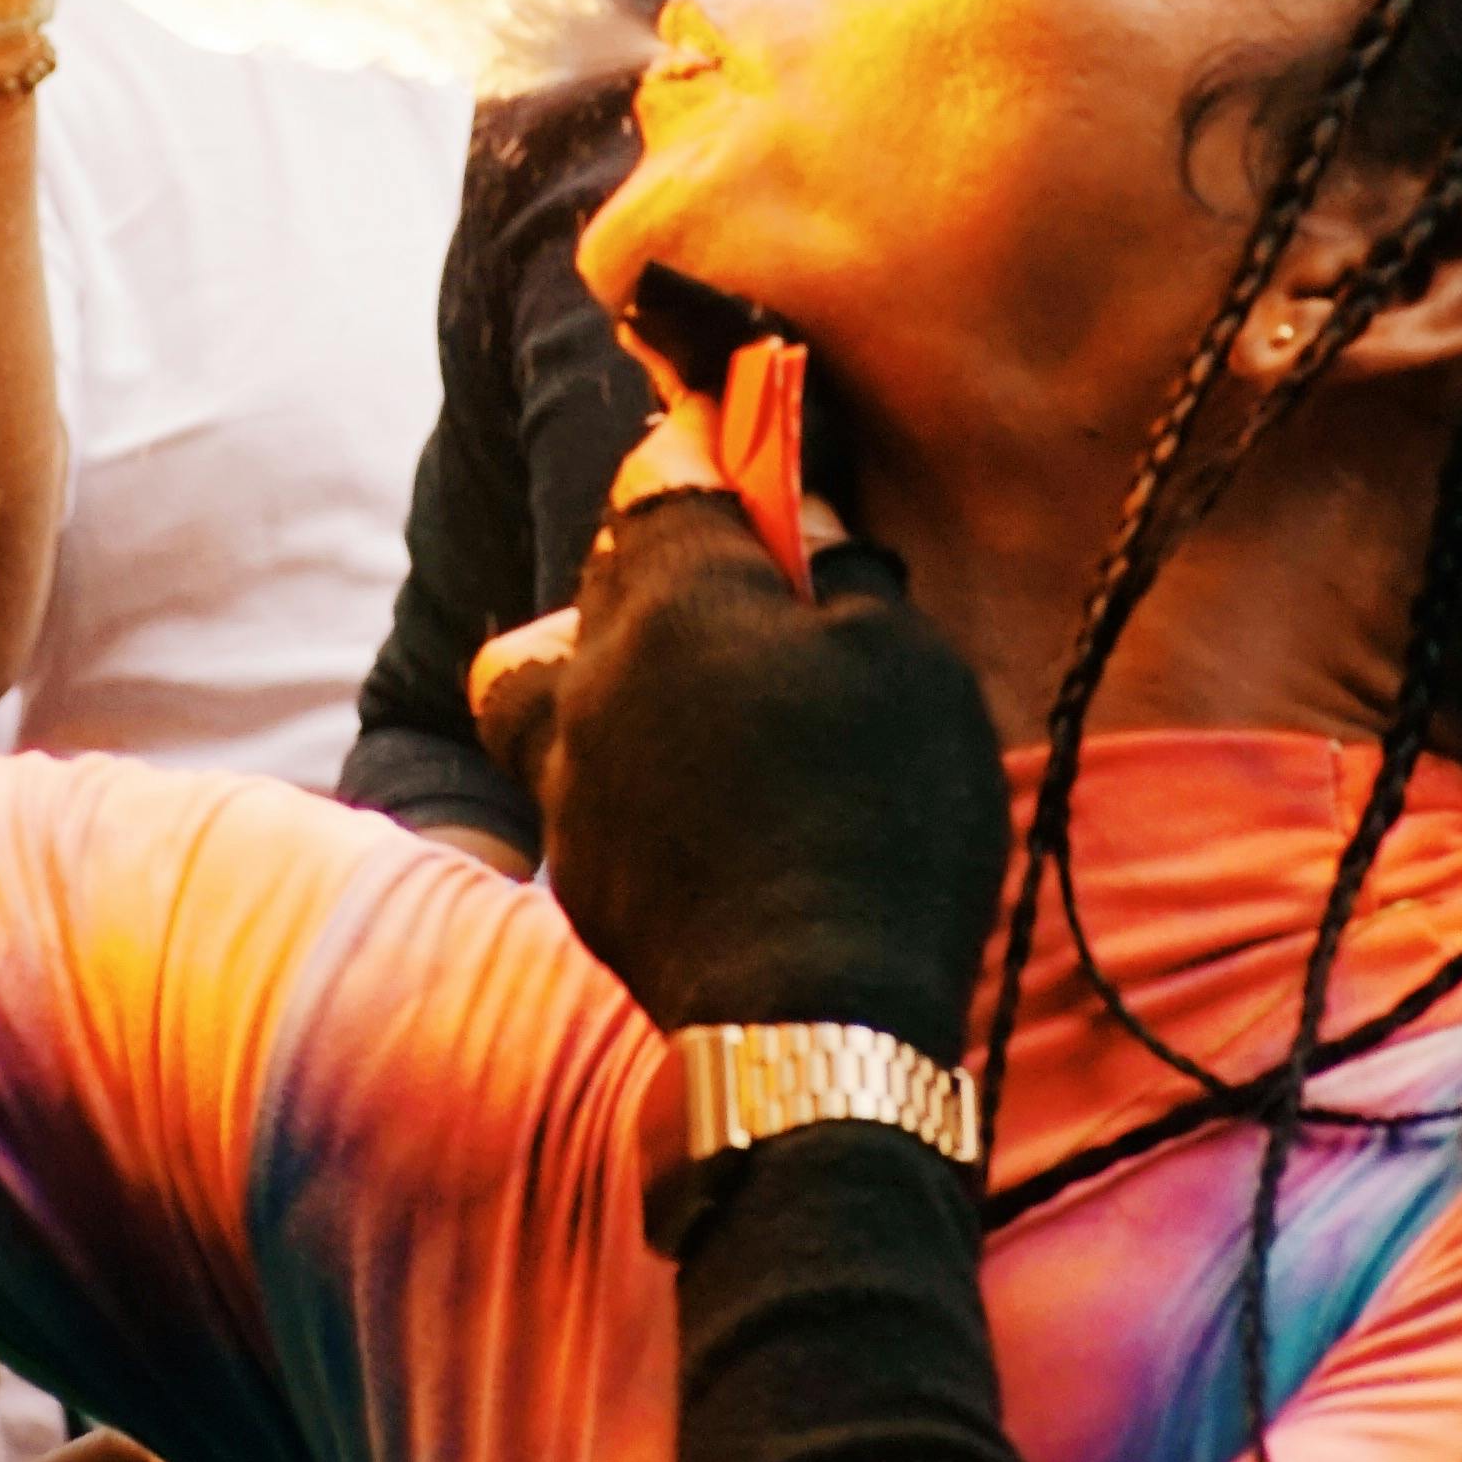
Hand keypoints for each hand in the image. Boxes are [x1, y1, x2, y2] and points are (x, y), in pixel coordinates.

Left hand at [538, 487, 1009, 1059]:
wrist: (811, 1016)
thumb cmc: (879, 815)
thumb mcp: (908, 664)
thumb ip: (843, 572)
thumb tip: (802, 517)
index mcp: (676, 592)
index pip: (664, 470)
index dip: (713, 447)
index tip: (754, 445)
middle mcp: (593, 667)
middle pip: (607, 566)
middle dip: (671, 555)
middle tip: (759, 588)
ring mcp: (568, 771)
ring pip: (553, 671)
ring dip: (609, 659)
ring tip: (694, 694)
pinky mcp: (573, 860)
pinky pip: (575, 773)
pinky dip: (624, 762)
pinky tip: (700, 800)